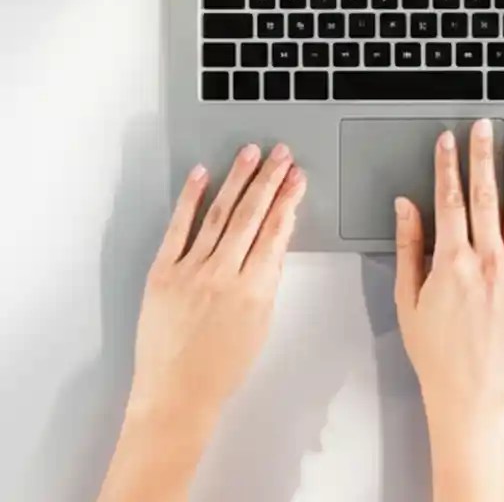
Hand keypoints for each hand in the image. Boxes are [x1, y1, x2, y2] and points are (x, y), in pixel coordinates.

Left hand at [130, 143, 306, 415]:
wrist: (177, 392)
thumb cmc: (222, 366)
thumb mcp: (261, 322)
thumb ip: (267, 279)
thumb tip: (273, 241)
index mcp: (254, 290)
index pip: (276, 232)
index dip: (289, 201)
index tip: (298, 179)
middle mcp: (223, 276)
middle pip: (251, 216)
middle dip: (270, 180)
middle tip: (282, 154)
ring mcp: (190, 272)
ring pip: (219, 215)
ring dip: (237, 180)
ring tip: (250, 154)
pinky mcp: (162, 273)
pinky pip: (178, 229)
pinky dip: (190, 200)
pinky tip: (201, 175)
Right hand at [394, 120, 503, 501]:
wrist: (471, 388)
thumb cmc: (436, 350)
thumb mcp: (408, 298)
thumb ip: (409, 246)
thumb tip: (406, 207)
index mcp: (452, 262)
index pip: (449, 199)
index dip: (447, 165)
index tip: (448, 142)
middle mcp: (487, 261)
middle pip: (485, 195)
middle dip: (482, 156)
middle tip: (484, 127)